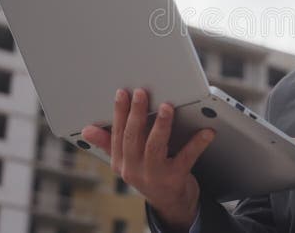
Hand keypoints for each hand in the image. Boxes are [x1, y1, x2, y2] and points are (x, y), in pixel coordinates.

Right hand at [81, 88, 214, 230]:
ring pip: (154, 146)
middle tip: (142, 93)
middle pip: (133, 137)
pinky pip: (186, 157)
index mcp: (121, 163)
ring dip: (161, 125)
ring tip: (167, 107)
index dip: (119, 112)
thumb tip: (88, 129)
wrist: (170, 202)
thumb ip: (109, 143)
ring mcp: (154, 175)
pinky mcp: (176, 178)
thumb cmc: (150, 173)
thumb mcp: (127, 161)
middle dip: (137, 113)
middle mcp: (134, 170)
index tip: (122, 93)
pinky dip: (197, 143)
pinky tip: (206, 131)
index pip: (117, 134)